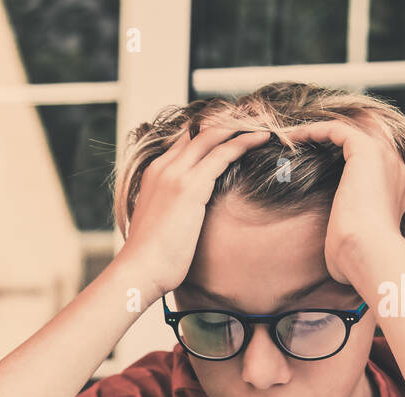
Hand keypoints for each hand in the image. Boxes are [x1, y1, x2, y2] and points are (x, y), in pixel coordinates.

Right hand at [117, 126, 270, 300]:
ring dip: (241, 127)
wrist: (140, 269)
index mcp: (153, 173)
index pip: (184, 140)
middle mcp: (163, 166)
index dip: (210, 132)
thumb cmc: (150, 256)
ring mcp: (175, 173)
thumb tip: (186, 214)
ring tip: (264, 124)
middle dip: (229, 122)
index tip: (234, 130)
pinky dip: (245, 142)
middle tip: (255, 119)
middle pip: (199, 131)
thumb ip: (171, 207)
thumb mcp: (159, 222)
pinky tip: (262, 139)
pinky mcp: (190, 185)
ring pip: (213, 135)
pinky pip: (223, 153)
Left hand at [281, 120, 404, 284]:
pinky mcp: (366, 152)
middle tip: (304, 138)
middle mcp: (394, 167)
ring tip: (293, 135)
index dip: (344, 152)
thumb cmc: (358, 257)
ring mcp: (384, 157)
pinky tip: (292, 137)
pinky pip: (337, 129)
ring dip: (321, 128)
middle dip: (335, 133)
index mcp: (395, 187)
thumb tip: (337, 243)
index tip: (316, 156)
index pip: (374, 156)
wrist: (369, 253)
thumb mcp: (356, 238)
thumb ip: (351, 229)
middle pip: (366, 133)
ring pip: (351, 127)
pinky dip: (314, 130)